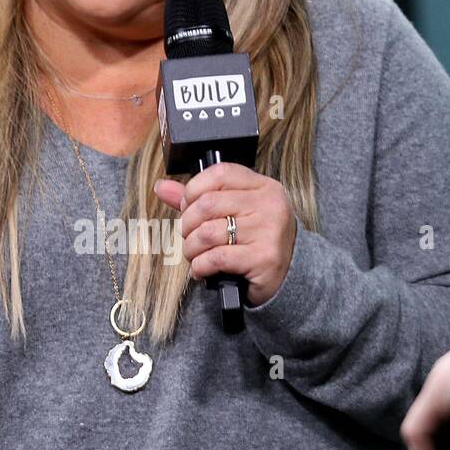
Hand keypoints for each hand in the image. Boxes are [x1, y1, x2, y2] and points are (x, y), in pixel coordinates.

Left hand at [154, 161, 296, 307]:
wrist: (288, 276)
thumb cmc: (255, 241)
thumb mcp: (233, 213)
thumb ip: (199, 198)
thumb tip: (162, 187)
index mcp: (263, 187)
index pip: (219, 173)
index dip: (194, 190)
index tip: (188, 207)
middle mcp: (269, 205)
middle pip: (207, 204)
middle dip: (187, 225)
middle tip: (189, 237)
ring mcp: (268, 231)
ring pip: (207, 233)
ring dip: (191, 248)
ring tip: (195, 256)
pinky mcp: (264, 258)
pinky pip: (216, 257)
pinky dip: (200, 266)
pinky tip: (202, 270)